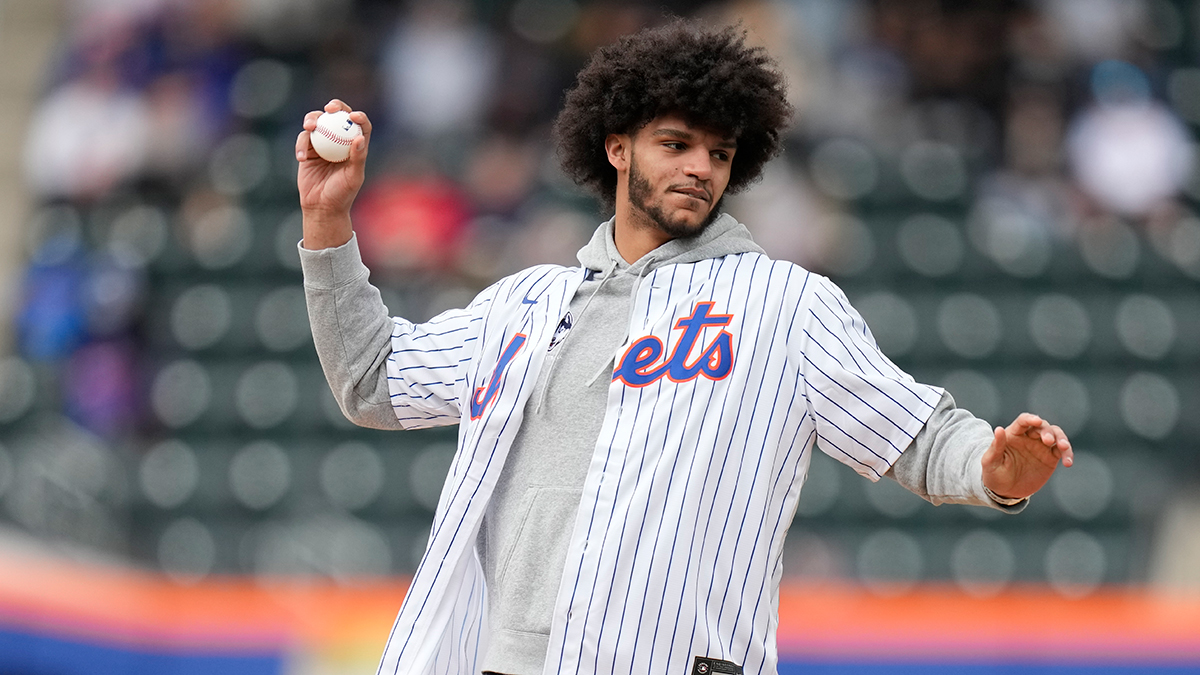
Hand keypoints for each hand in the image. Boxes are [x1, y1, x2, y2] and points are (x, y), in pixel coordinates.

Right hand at [295, 99, 371, 248]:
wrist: (321, 207)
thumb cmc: (342, 194)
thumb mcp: (353, 178)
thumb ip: (357, 158)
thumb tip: (359, 138)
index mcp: (356, 146)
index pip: (361, 125)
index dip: (359, 116)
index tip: (353, 116)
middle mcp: (340, 141)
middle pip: (338, 117)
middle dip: (335, 106)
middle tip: (330, 108)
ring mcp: (323, 143)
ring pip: (318, 122)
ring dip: (312, 119)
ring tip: (309, 127)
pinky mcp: (307, 149)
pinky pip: (303, 139)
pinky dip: (301, 145)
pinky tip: (301, 157)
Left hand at [981, 412, 1072, 500]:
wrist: (1005, 491)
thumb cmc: (994, 474)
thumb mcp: (990, 461)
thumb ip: (996, 446)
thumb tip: (999, 429)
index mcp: (1013, 434)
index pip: (1023, 421)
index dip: (1030, 419)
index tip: (1037, 421)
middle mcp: (1029, 437)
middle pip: (1042, 426)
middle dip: (1047, 431)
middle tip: (1048, 441)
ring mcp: (1041, 446)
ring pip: (1056, 435)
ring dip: (1061, 438)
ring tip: (1063, 448)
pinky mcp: (1051, 458)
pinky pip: (1062, 451)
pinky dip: (1067, 454)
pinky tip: (1068, 462)